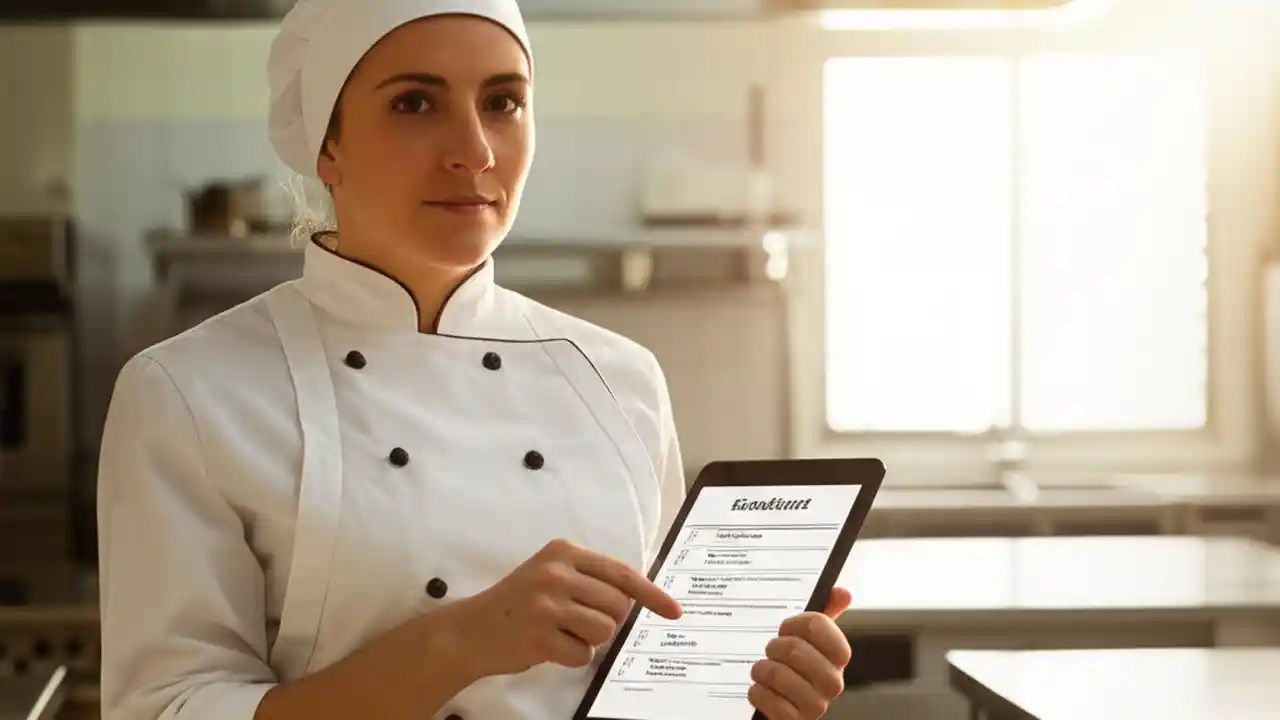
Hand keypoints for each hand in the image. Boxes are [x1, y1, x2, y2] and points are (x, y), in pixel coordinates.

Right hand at [445, 539, 682, 680]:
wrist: (470, 630)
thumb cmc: (519, 604)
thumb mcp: (551, 575)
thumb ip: (589, 578)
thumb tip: (639, 597)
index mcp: (563, 551)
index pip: (621, 573)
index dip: (652, 594)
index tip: (674, 611)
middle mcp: (556, 572)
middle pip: (618, 606)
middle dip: (607, 621)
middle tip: (576, 621)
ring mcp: (546, 603)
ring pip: (605, 631)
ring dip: (589, 640)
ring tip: (560, 632)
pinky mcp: (538, 635)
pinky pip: (583, 655)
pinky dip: (571, 657)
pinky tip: (548, 646)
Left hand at [749, 587, 852, 719]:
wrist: (785, 707)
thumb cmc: (796, 667)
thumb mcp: (808, 639)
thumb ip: (825, 613)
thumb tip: (843, 592)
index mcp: (839, 656)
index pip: (817, 625)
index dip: (794, 623)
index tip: (786, 629)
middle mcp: (832, 682)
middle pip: (794, 649)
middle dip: (773, 648)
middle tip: (772, 653)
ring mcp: (815, 704)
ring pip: (777, 674)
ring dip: (761, 670)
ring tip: (764, 672)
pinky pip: (767, 700)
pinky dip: (757, 693)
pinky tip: (763, 691)